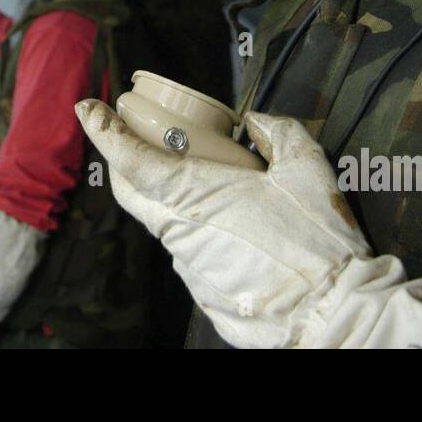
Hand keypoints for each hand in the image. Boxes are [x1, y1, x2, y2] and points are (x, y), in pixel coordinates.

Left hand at [76, 99, 421, 348]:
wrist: (333, 313)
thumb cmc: (318, 240)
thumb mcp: (307, 168)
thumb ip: (278, 132)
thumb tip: (253, 121)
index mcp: (197, 195)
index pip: (132, 160)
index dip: (104, 132)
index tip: (88, 108)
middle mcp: (180, 231)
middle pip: (132, 191)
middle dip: (122, 160)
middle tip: (131, 136)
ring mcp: (188, 266)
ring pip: (162, 222)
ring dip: (170, 198)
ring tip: (203, 180)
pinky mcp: (202, 292)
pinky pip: (188, 250)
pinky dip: (195, 229)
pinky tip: (229, 225)